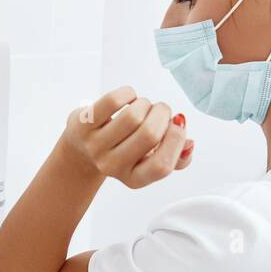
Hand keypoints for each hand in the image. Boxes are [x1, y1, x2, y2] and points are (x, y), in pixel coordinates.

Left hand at [63, 86, 192, 188]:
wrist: (81, 151)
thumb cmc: (123, 151)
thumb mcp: (149, 160)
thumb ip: (177, 156)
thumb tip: (189, 143)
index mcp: (133, 178)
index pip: (161, 166)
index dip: (176, 140)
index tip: (177, 124)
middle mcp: (112, 165)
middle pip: (149, 134)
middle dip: (163, 114)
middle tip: (161, 111)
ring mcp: (95, 145)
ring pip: (132, 116)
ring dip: (146, 104)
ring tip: (143, 106)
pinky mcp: (84, 124)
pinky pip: (113, 101)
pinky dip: (129, 93)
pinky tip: (129, 98)